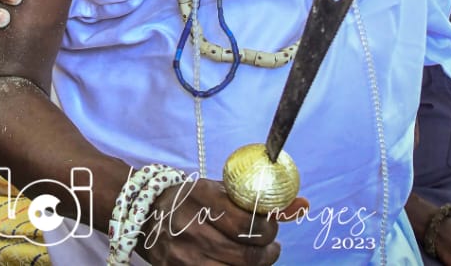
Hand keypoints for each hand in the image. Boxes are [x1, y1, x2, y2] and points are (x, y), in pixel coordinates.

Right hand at [137, 178, 292, 264]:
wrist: (146, 216)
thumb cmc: (193, 201)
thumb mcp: (222, 192)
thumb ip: (260, 201)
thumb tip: (303, 205)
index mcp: (202, 198)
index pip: (247, 223)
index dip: (268, 230)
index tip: (271, 228)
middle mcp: (190, 228)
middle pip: (245, 255)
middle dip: (267, 253)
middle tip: (271, 247)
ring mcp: (182, 256)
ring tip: (257, 258)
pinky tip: (237, 265)